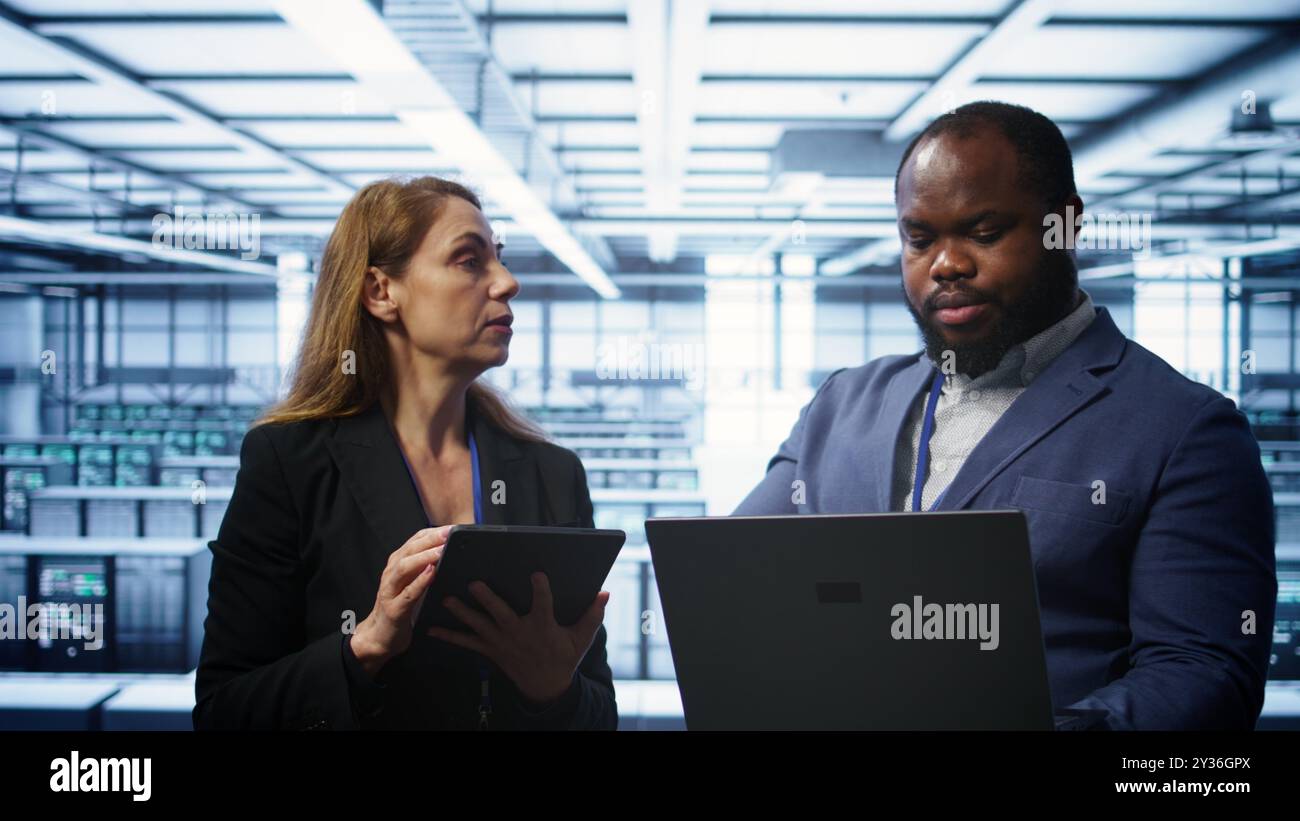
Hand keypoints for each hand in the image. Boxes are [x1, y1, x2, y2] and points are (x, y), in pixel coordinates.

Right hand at [349, 525, 451, 677]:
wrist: (379, 638)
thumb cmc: (401, 608)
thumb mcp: (413, 583)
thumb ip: (426, 568)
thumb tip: (452, 553)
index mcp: (398, 564)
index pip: (415, 540)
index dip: (433, 532)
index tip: (452, 527)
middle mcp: (392, 573)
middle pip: (410, 549)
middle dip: (431, 540)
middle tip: (450, 534)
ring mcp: (390, 590)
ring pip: (405, 567)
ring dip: (425, 557)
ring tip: (442, 550)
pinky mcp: (394, 609)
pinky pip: (407, 593)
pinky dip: (420, 582)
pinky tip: (432, 574)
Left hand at [426, 573, 609, 707]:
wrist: (545, 686)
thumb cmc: (563, 656)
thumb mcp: (582, 637)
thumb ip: (592, 615)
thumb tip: (605, 593)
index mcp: (542, 627)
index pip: (543, 604)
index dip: (540, 589)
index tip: (537, 573)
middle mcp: (519, 634)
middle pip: (501, 614)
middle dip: (487, 599)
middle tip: (474, 583)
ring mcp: (502, 643)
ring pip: (479, 625)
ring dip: (462, 612)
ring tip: (447, 598)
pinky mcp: (490, 650)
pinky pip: (467, 643)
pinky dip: (449, 636)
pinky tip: (432, 628)